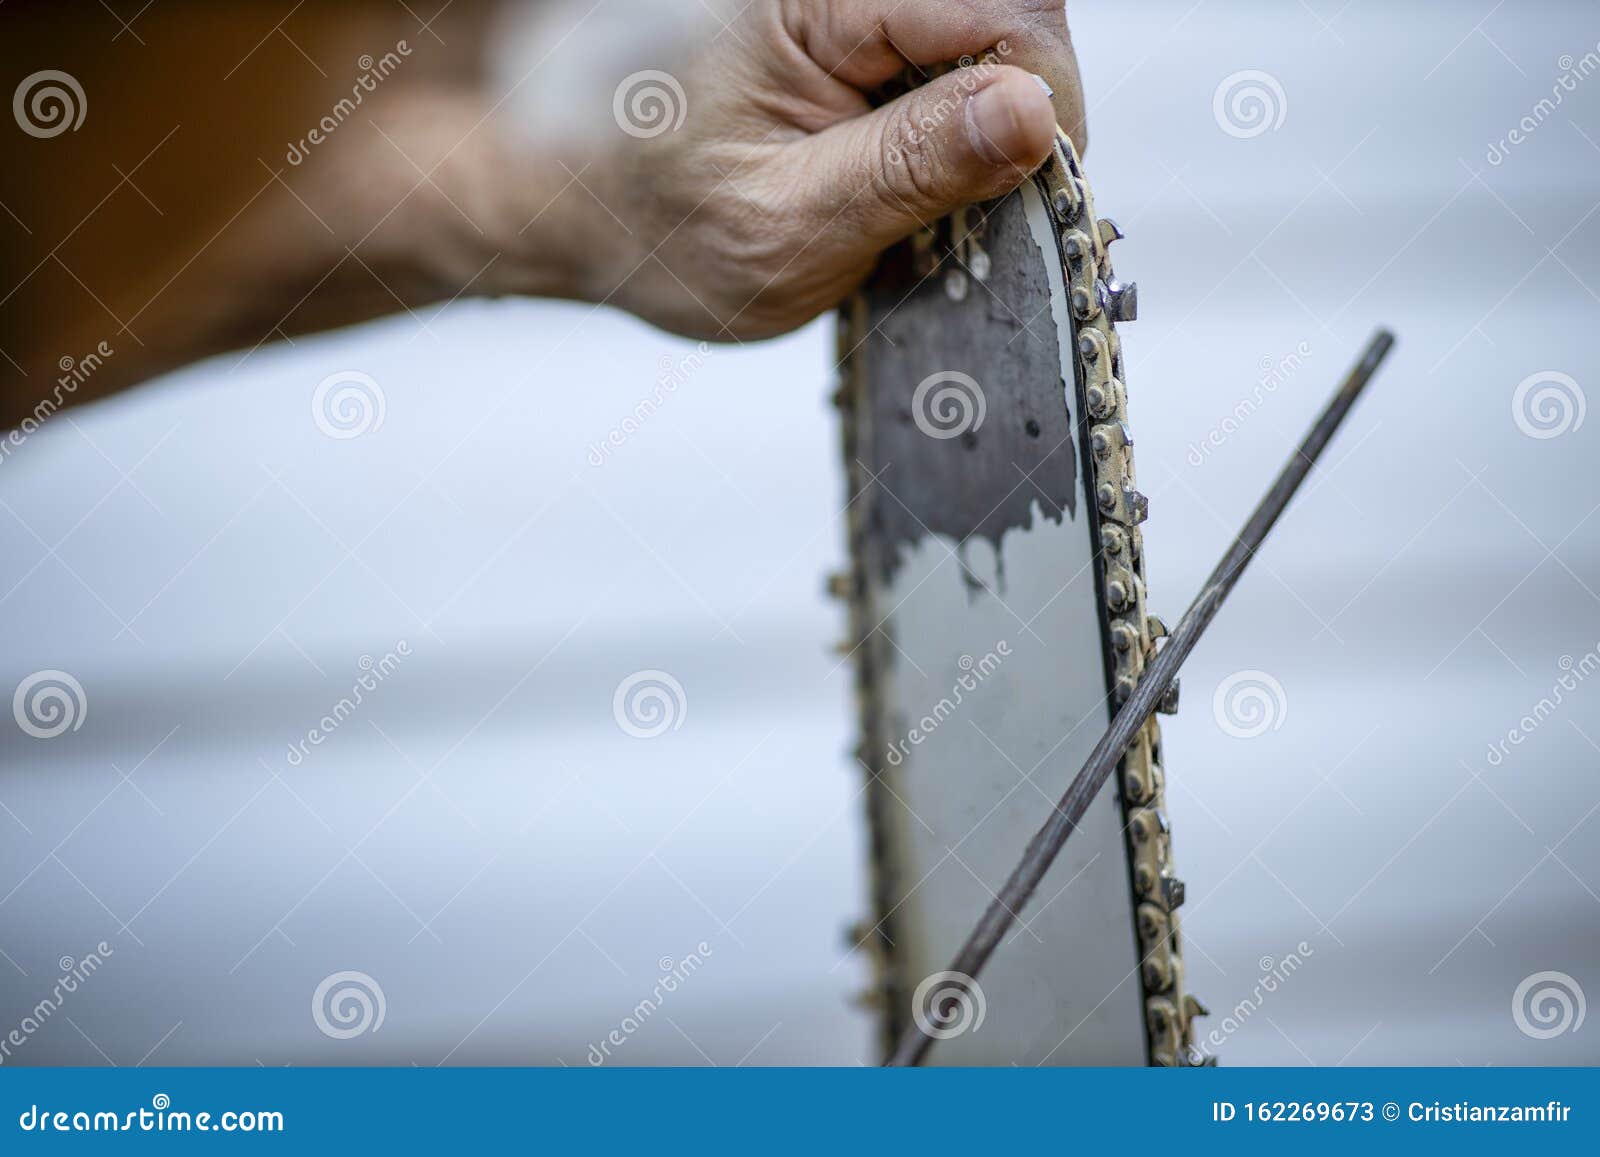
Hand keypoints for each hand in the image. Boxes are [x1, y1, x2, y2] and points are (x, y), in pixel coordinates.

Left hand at [596, 0, 1085, 340]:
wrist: (591, 209)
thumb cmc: (660, 222)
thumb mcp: (788, 224)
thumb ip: (910, 167)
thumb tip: (1031, 114)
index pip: (1006, 9)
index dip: (1041, 108)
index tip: (1026, 197)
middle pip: (1014, 9)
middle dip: (1019, 116)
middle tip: (975, 213)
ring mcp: (850, 5)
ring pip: (999, 31)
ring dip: (990, 125)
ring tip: (927, 202)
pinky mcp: (863, 26)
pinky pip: (960, 52)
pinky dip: (958, 125)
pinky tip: (912, 175)